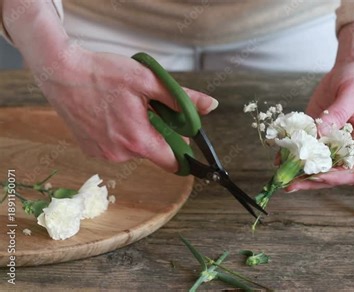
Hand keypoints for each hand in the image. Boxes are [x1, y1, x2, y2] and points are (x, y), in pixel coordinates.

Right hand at [36, 47, 217, 171]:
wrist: (60, 71)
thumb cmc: (103, 73)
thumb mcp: (148, 81)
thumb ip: (181, 98)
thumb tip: (211, 106)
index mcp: (138, 140)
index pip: (173, 162)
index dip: (182, 150)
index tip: (181, 136)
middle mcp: (120, 154)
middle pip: (153, 152)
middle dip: (157, 133)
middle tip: (147, 107)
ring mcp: (103, 154)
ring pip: (134, 149)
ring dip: (137, 132)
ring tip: (124, 107)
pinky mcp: (90, 150)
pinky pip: (116, 147)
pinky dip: (119, 134)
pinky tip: (110, 113)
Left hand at [287, 21, 353, 190]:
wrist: (352, 68)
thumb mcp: (352, 94)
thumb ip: (338, 114)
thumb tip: (320, 133)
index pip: (352, 169)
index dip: (335, 176)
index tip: (316, 175)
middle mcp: (347, 146)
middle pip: (332, 172)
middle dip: (312, 180)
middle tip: (291, 184)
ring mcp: (331, 141)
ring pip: (317, 164)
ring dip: (299, 172)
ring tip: (281, 176)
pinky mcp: (316, 132)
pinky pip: (305, 148)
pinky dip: (291, 154)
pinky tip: (278, 158)